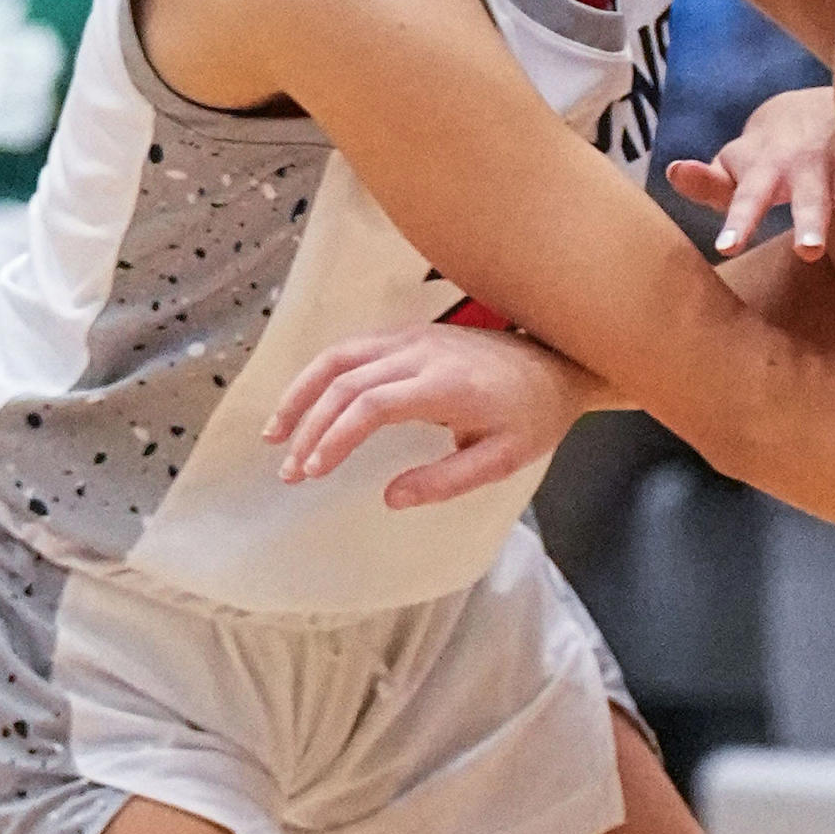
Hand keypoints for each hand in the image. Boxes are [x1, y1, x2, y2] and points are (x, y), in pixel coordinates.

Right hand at [263, 320, 595, 504]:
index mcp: (445, 384)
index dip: (335, 438)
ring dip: (301, 393)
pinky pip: (352, 349)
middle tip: (290, 472)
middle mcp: (421, 353)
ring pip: (339, 357)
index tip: (314, 472)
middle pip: (345, 382)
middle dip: (309, 427)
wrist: (559, 362)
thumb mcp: (503, 460)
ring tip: (275, 434)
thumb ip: (447, 481)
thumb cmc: (533, 415)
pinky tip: (305, 404)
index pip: (371, 405)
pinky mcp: (409, 335)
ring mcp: (412, 338)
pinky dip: (320, 376)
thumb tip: (391, 499)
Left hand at [671, 83, 834, 259]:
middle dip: (810, 221)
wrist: (824, 104)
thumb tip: (674, 172)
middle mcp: (811, 166)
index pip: (749, 196)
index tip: (726, 245)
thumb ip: (711, 179)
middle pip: (809, 197)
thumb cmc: (772, 153)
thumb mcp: (739, 163)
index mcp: (770, 167)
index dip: (738, 219)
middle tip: (807, 252)